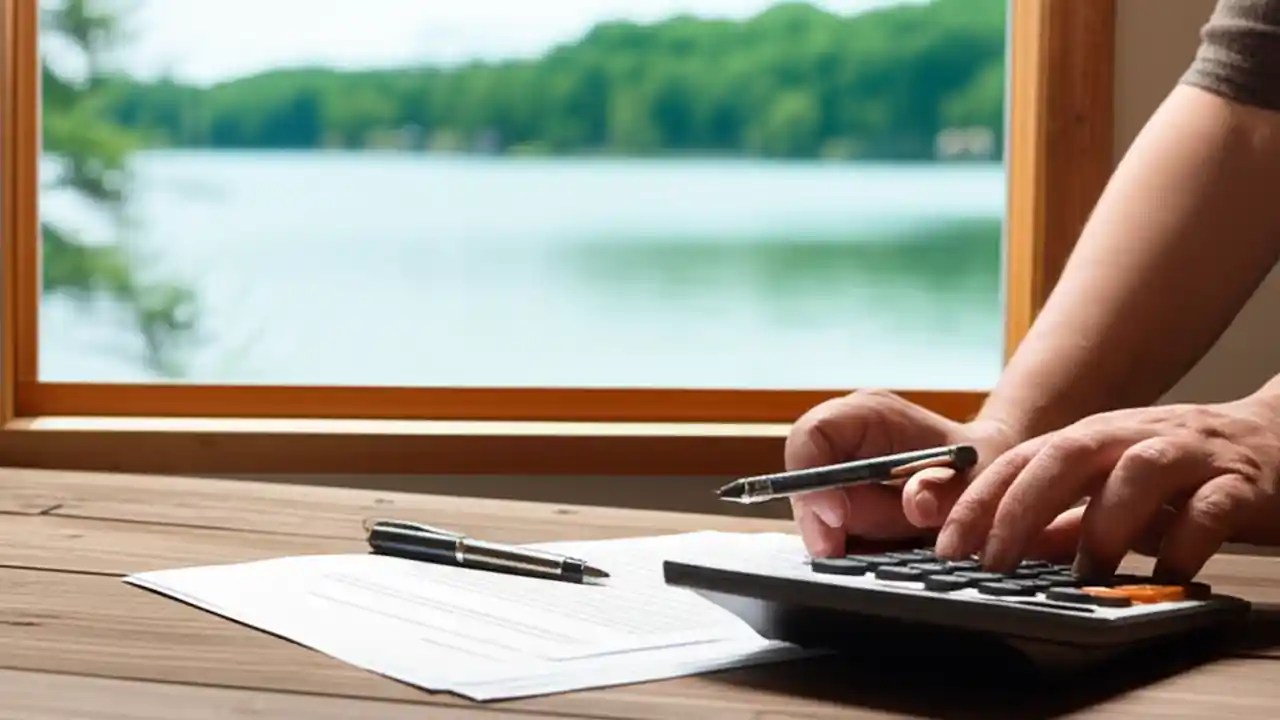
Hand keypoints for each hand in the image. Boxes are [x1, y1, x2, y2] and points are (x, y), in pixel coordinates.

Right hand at [786, 390, 1018, 556]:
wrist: (987, 476)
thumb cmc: (981, 466)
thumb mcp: (980, 475)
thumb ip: (949, 489)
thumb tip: (916, 504)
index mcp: (869, 415)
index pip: (812, 435)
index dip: (812, 477)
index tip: (836, 518)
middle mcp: (845, 440)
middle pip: (803, 480)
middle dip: (819, 521)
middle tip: (841, 553)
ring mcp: (838, 472)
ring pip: (814, 513)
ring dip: (843, 536)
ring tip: (887, 544)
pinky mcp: (841, 503)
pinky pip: (831, 531)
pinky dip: (851, 546)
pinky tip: (880, 550)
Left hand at [936, 396, 1279, 581]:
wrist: (1279, 440)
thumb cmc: (1182, 470)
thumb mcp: (1111, 487)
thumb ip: (1063, 516)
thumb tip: (1004, 549)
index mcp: (1092, 436)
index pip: (1021, 460)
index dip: (979, 501)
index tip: (947, 547)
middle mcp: (1131, 435)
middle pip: (1065, 456)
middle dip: (1020, 508)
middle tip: (993, 562)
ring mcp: (1187, 454)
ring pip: (1135, 474)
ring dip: (1102, 525)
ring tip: (1082, 574)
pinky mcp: (1239, 482)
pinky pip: (1209, 510)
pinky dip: (1185, 542)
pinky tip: (1166, 574)